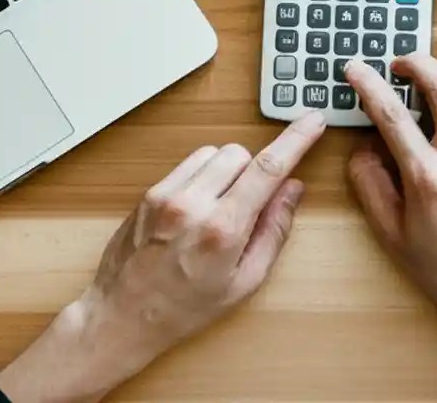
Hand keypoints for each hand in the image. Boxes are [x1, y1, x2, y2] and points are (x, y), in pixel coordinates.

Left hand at [0, 112, 326, 402]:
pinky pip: (188, 164)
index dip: (295, 140)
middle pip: (240, 153)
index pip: (268, 169)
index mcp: (223, 229)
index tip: (312, 121)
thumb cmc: (185, 308)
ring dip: (227, 171)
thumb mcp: (244, 282)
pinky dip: (202, 176)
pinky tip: (197, 210)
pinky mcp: (149, 192)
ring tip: (220, 209)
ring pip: (213, 153)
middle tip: (250, 205)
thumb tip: (293, 190)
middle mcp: (192, 204)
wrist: (123, 315)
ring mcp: (166, 194)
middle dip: (254, 171)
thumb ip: (274, 231)